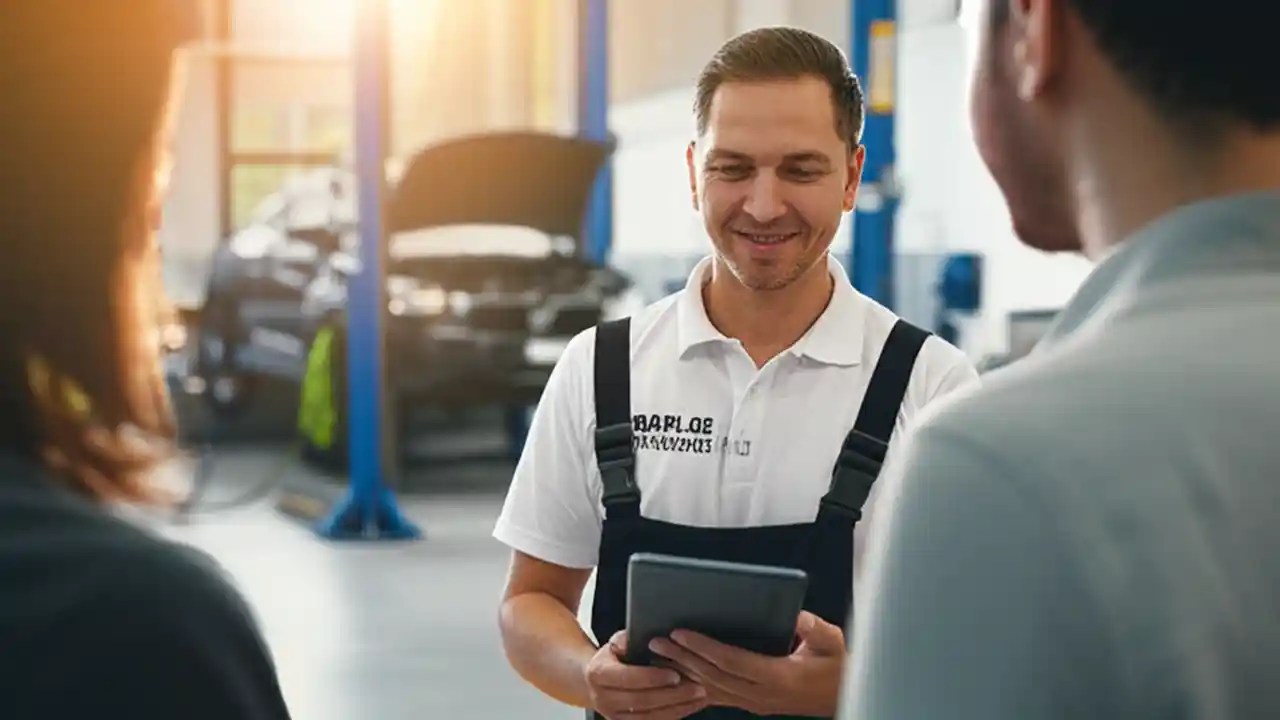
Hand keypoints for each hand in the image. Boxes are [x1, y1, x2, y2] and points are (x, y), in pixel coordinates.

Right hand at [584, 630, 710, 718]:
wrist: (596, 683)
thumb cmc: (612, 659)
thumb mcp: (614, 643)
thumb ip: (624, 639)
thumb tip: (632, 639)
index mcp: (598, 674)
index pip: (627, 678)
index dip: (652, 677)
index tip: (674, 674)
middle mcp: (602, 699)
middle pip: (641, 700)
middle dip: (671, 694)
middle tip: (695, 686)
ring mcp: (613, 716)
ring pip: (649, 716)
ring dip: (677, 707)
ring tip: (699, 696)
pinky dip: (674, 714)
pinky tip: (690, 705)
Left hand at [649, 611, 846, 716]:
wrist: (843, 696)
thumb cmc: (837, 666)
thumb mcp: (832, 641)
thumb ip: (813, 629)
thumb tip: (795, 617)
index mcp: (778, 677)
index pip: (732, 661)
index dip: (704, 647)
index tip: (681, 633)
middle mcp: (762, 694)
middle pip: (714, 675)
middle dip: (683, 657)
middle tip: (657, 640)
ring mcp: (755, 702)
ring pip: (712, 687)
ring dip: (684, 670)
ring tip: (659, 654)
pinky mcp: (753, 704)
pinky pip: (719, 696)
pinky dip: (696, 685)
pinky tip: (679, 675)